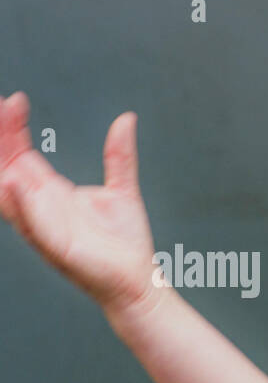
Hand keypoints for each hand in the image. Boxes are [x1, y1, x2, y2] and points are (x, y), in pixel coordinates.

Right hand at [0, 91, 159, 313]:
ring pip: (7, 195)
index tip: (14, 99)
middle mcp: (39, 207)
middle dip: (1, 136)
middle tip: (2, 104)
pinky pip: (31, 224)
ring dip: (0, 168)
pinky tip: (14, 181)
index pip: (19, 152)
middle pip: (5, 165)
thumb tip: (125, 119)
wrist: (139, 283)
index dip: (12, 126)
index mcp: (49, 191)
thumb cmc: (124, 243)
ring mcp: (43, 227)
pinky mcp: (57, 248)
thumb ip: (119, 155)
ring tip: (1, 136)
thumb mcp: (122, 189)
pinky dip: (22, 203)